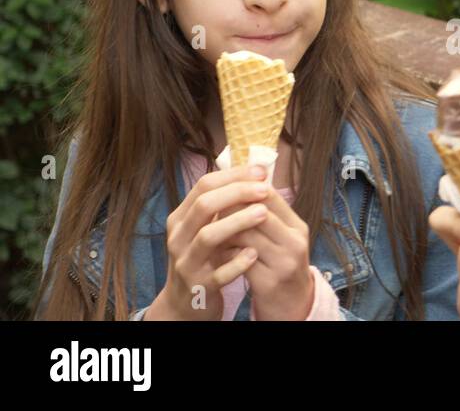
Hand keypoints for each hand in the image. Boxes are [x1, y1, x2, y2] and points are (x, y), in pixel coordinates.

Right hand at [146, 165, 271, 319]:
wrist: (185, 304)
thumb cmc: (203, 259)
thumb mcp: (206, 230)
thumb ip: (223, 207)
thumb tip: (255, 175)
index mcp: (181, 218)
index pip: (203, 186)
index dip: (233, 175)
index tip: (260, 171)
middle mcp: (179, 238)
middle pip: (204, 206)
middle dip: (236, 193)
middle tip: (265, 188)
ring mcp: (186, 263)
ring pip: (208, 236)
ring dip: (238, 222)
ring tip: (263, 213)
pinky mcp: (199, 286)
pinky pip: (218, 273)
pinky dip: (237, 263)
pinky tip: (254, 254)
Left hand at [218, 188, 313, 320]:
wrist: (292, 305)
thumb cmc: (280, 264)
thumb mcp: (281, 237)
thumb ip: (265, 214)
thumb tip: (235, 184)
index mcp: (297, 227)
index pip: (270, 195)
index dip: (242, 189)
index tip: (223, 191)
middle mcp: (295, 243)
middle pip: (258, 212)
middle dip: (230, 209)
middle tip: (210, 209)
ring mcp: (283, 264)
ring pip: (246, 235)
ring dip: (224, 230)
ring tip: (210, 228)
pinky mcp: (269, 283)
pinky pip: (240, 261)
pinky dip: (225, 253)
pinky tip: (216, 252)